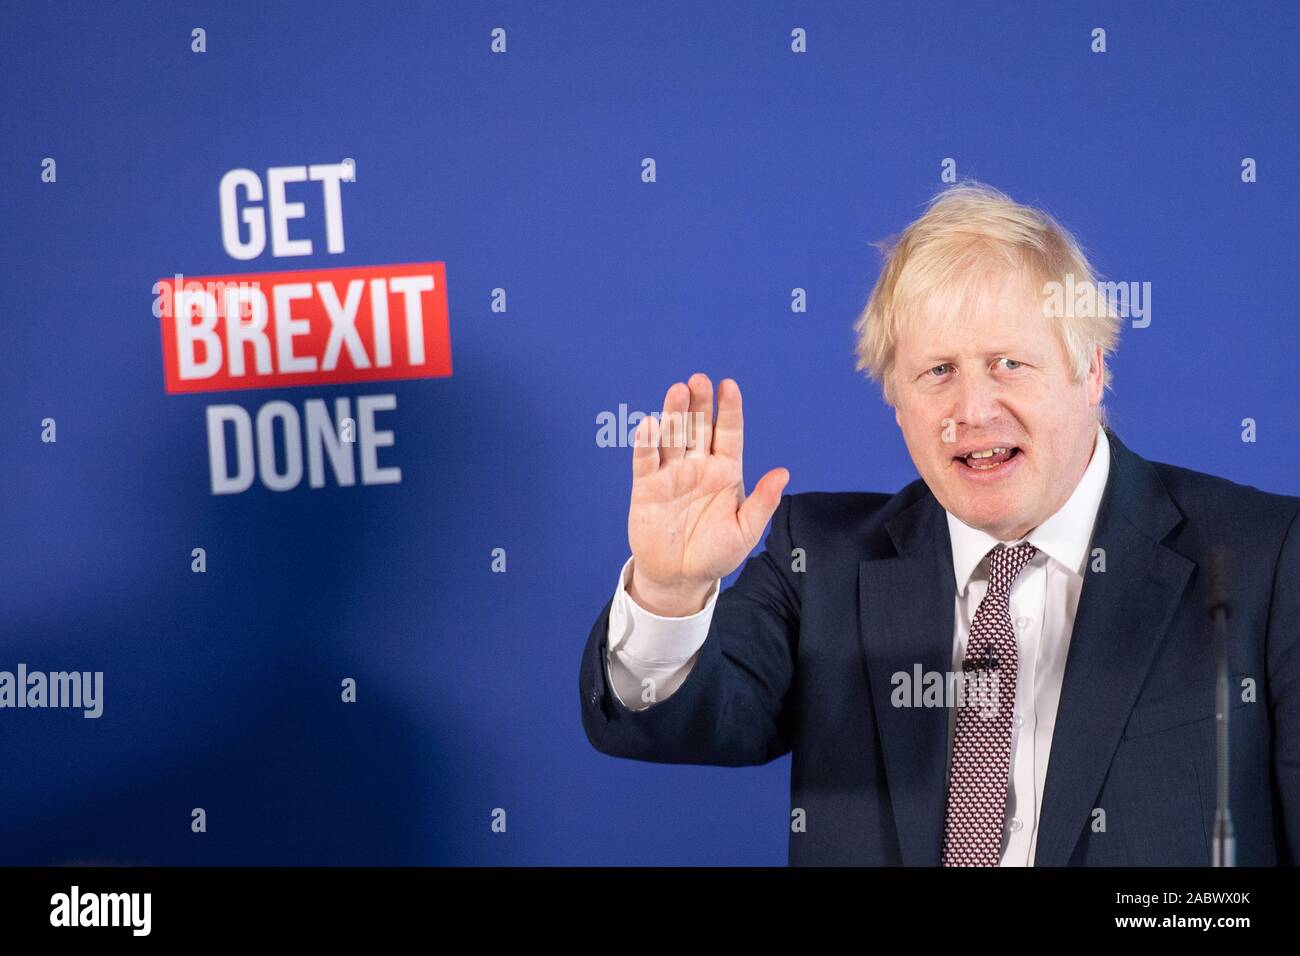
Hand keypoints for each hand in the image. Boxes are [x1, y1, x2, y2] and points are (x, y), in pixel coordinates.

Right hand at [627, 374, 788, 615]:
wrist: (680, 577)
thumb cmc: (715, 553)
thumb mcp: (746, 531)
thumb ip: (762, 502)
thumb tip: (783, 473)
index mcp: (725, 470)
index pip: (728, 432)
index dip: (729, 409)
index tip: (729, 386)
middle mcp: (698, 465)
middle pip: (698, 426)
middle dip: (699, 402)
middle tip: (698, 380)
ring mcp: (671, 473)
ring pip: (672, 436)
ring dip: (673, 414)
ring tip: (676, 392)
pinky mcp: (647, 486)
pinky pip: (646, 460)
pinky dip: (646, 443)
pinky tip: (649, 424)